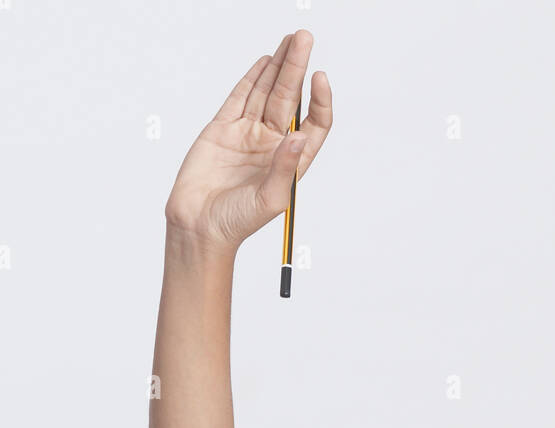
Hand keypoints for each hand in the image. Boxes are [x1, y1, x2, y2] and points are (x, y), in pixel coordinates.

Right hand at [164, 30, 331, 253]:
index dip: (319, 102)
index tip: (320, 79)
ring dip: (279, 66)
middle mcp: (272, 144)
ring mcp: (248, 134)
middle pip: (289, 99)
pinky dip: (253, 78)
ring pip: (266, 92)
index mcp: (290, 162)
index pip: (313, 125)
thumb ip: (285, 169)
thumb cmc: (237, 222)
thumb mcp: (269, 201)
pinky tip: (266, 61)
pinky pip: (241, 97)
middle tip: (305, 39)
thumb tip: (298, 137)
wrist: (199, 225)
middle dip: (297, 68)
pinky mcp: (223, 128)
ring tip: (291, 41)